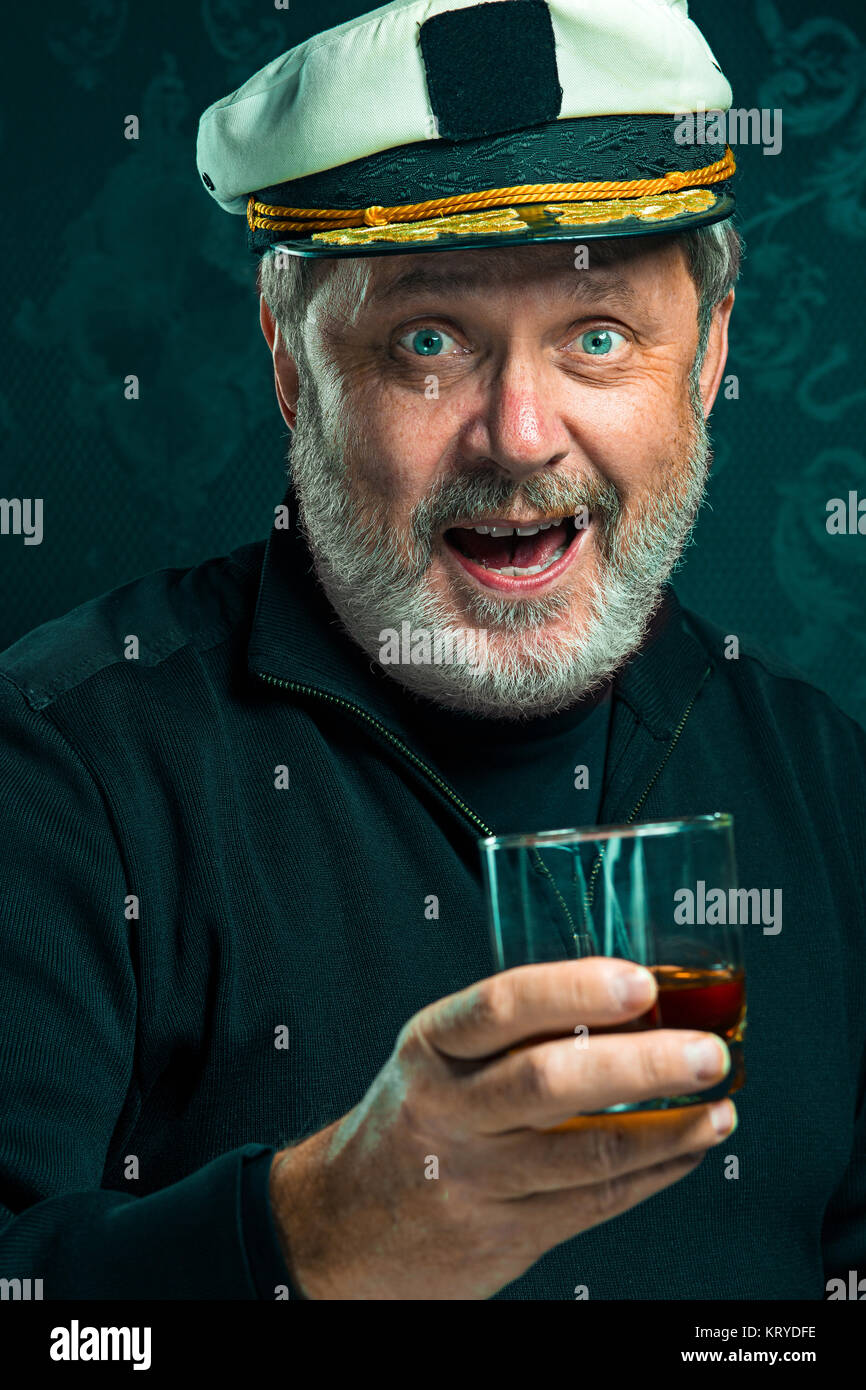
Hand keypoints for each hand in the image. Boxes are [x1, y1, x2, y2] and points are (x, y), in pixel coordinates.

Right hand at [268, 957, 734, 1299]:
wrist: (344, 1226)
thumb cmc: (413, 1118)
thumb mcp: (434, 1056)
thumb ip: (509, 1031)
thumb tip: (627, 996)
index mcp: (431, 1048)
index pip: (500, 1006)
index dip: (575, 991)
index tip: (641, 982)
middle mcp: (450, 1112)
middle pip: (552, 1081)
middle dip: (643, 1065)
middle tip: (706, 1052)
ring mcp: (479, 1180)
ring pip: (588, 1153)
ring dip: (669, 1129)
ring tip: (719, 1104)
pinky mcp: (507, 1234)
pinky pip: (597, 1202)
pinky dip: (656, 1173)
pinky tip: (689, 1148)